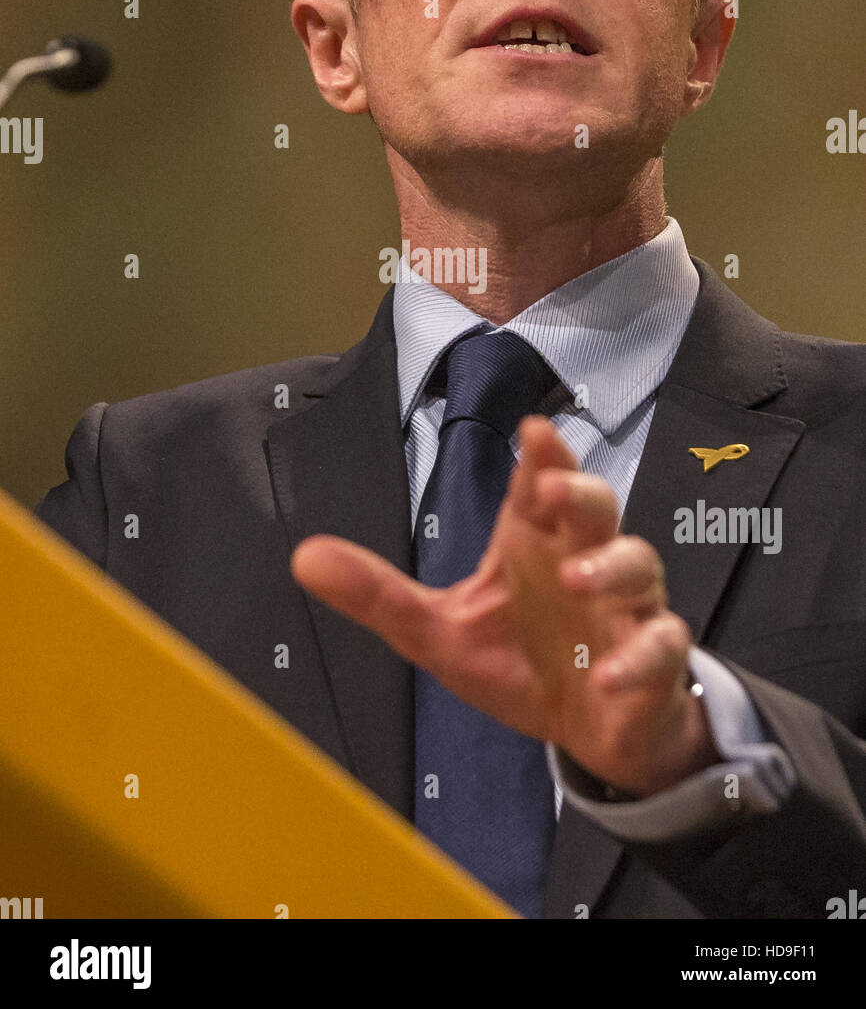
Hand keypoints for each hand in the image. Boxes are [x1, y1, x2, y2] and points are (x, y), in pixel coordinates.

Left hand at [290, 415, 719, 795]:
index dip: (543, 455)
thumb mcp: (439, 630)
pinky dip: (638, 658)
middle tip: (552, 489)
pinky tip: (606, 673)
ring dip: (609, 567)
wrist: (589, 728)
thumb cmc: (521, 659)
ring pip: (637, 562)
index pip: (541, 483)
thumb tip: (301, 556)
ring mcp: (624, 606)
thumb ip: (378, 594)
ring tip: (572, 579)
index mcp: (533, 541)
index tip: (532, 430)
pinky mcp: (652, 657)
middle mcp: (584, 559)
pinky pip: (660, 645)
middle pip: (596, 505)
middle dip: (579, 490)